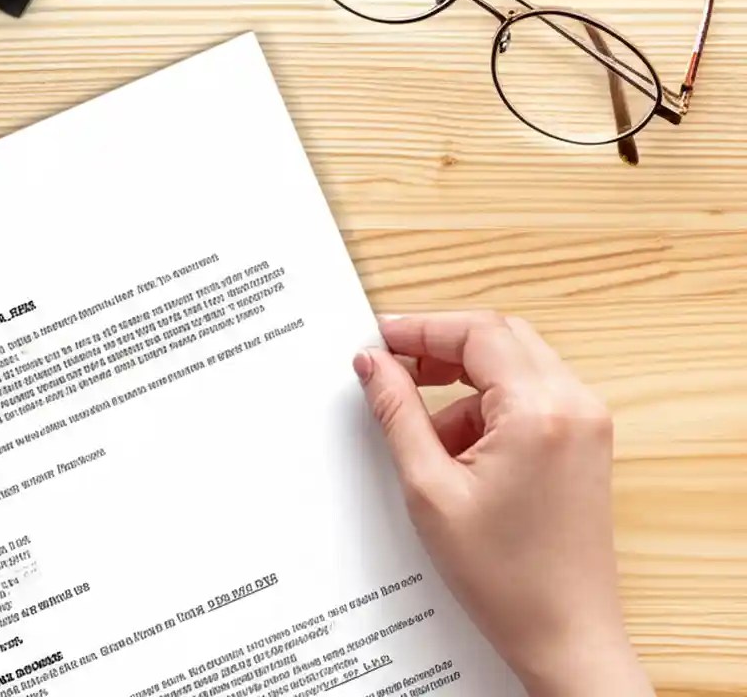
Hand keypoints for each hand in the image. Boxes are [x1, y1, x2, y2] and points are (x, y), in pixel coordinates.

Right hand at [352, 312, 652, 696]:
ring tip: (426, 438)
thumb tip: (375, 365)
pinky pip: (528, 397)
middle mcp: (575, 405)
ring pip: (513, 366)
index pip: (477, 333)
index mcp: (541, 410)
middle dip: (440, 347)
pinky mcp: (584, 442)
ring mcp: (587, 423)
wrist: (564, 634)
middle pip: (500, 337)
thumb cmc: (506, 577)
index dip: (420, 327)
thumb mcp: (430, 488)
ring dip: (462, 385)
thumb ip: (398, 414)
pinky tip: (457, 454)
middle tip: (392, 367)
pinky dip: (486, 409)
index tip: (379, 338)